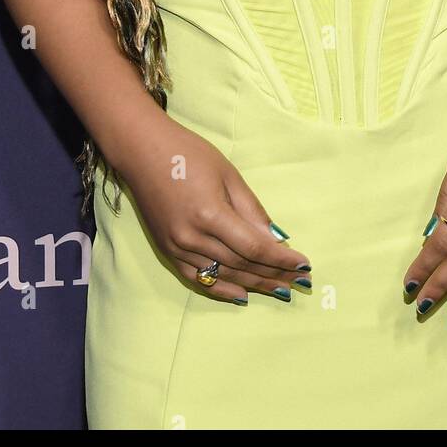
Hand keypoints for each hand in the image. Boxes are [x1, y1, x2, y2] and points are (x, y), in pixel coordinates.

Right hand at [121, 119, 311, 304]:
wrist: (142, 151)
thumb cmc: (188, 154)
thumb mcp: (228, 174)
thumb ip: (252, 210)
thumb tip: (277, 238)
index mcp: (210, 214)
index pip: (254, 247)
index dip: (281, 259)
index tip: (305, 264)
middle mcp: (192, 237)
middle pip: (241, 265)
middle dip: (274, 274)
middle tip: (300, 281)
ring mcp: (176, 248)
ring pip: (224, 274)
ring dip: (255, 284)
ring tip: (281, 289)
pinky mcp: (166, 252)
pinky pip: (198, 279)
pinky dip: (222, 288)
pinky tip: (243, 295)